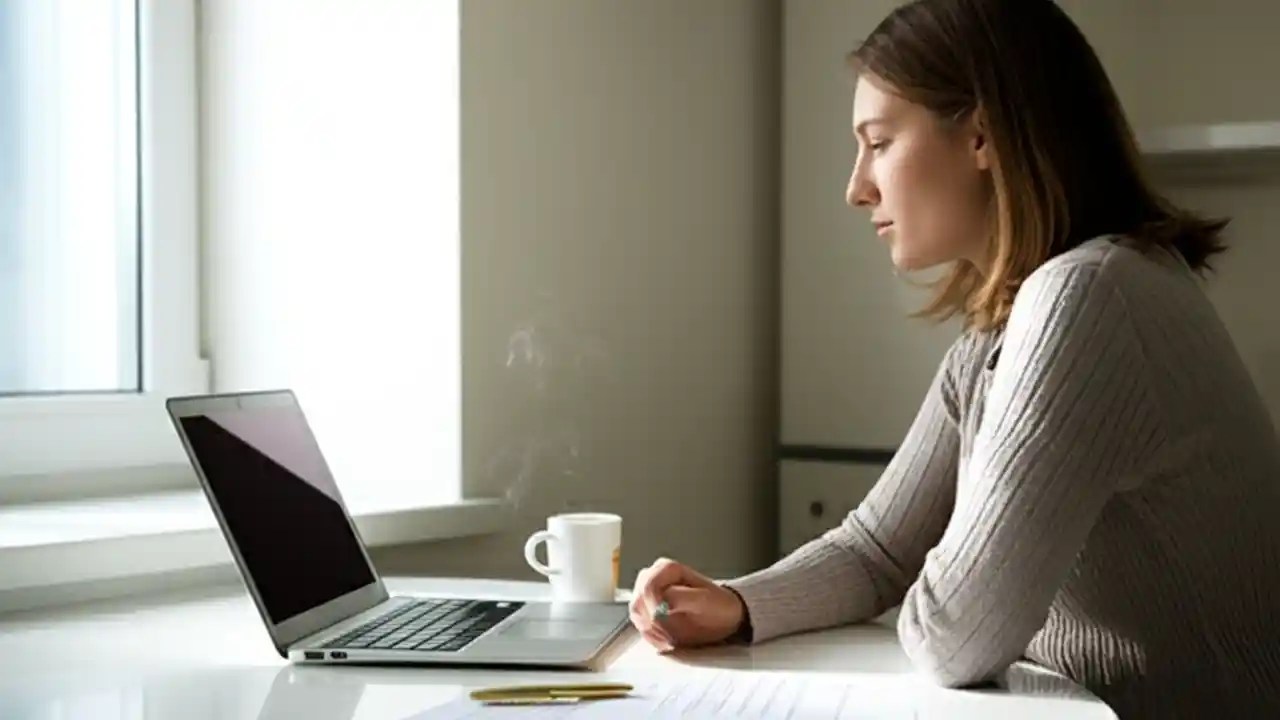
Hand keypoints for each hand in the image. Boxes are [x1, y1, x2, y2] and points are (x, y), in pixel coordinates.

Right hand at [628, 557, 745, 651]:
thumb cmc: (717, 605)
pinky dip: (653, 637)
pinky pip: (640, 626)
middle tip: (672, 635)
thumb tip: (662, 602)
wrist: (723, 617)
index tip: (667, 624)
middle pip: (638, 602)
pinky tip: (668, 641)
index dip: (655, 609)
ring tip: (673, 638)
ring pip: (637, 616)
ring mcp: (647, 595)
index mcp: (666, 569)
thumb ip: (681, 598)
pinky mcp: (646, 611)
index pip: (648, 588)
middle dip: (655, 623)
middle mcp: (652, 577)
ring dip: (653, 632)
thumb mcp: (704, 600)